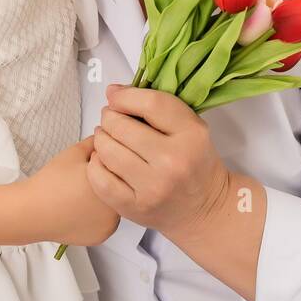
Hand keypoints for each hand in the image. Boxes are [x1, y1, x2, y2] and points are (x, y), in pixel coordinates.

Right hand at [34, 136, 121, 246]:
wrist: (32, 211)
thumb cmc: (52, 181)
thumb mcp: (76, 152)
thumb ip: (96, 142)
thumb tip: (108, 135)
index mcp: (114, 182)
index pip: (121, 168)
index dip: (107, 163)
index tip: (91, 164)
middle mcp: (118, 206)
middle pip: (121, 188)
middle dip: (109, 181)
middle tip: (83, 182)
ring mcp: (111, 225)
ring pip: (114, 207)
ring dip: (105, 201)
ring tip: (81, 196)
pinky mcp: (101, 237)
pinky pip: (105, 223)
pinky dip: (98, 217)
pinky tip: (81, 210)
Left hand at [89, 85, 231, 238]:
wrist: (204, 208)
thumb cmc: (195, 163)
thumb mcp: (191, 128)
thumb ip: (158, 106)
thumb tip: (113, 91)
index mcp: (191, 135)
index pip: (150, 103)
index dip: (125, 96)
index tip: (116, 96)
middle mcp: (172, 162)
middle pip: (122, 126)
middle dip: (109, 117)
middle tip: (110, 118)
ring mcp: (152, 187)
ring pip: (107, 151)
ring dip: (101, 138)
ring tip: (106, 136)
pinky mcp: (134, 207)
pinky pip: (99, 179)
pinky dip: (95, 164)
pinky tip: (103, 159)